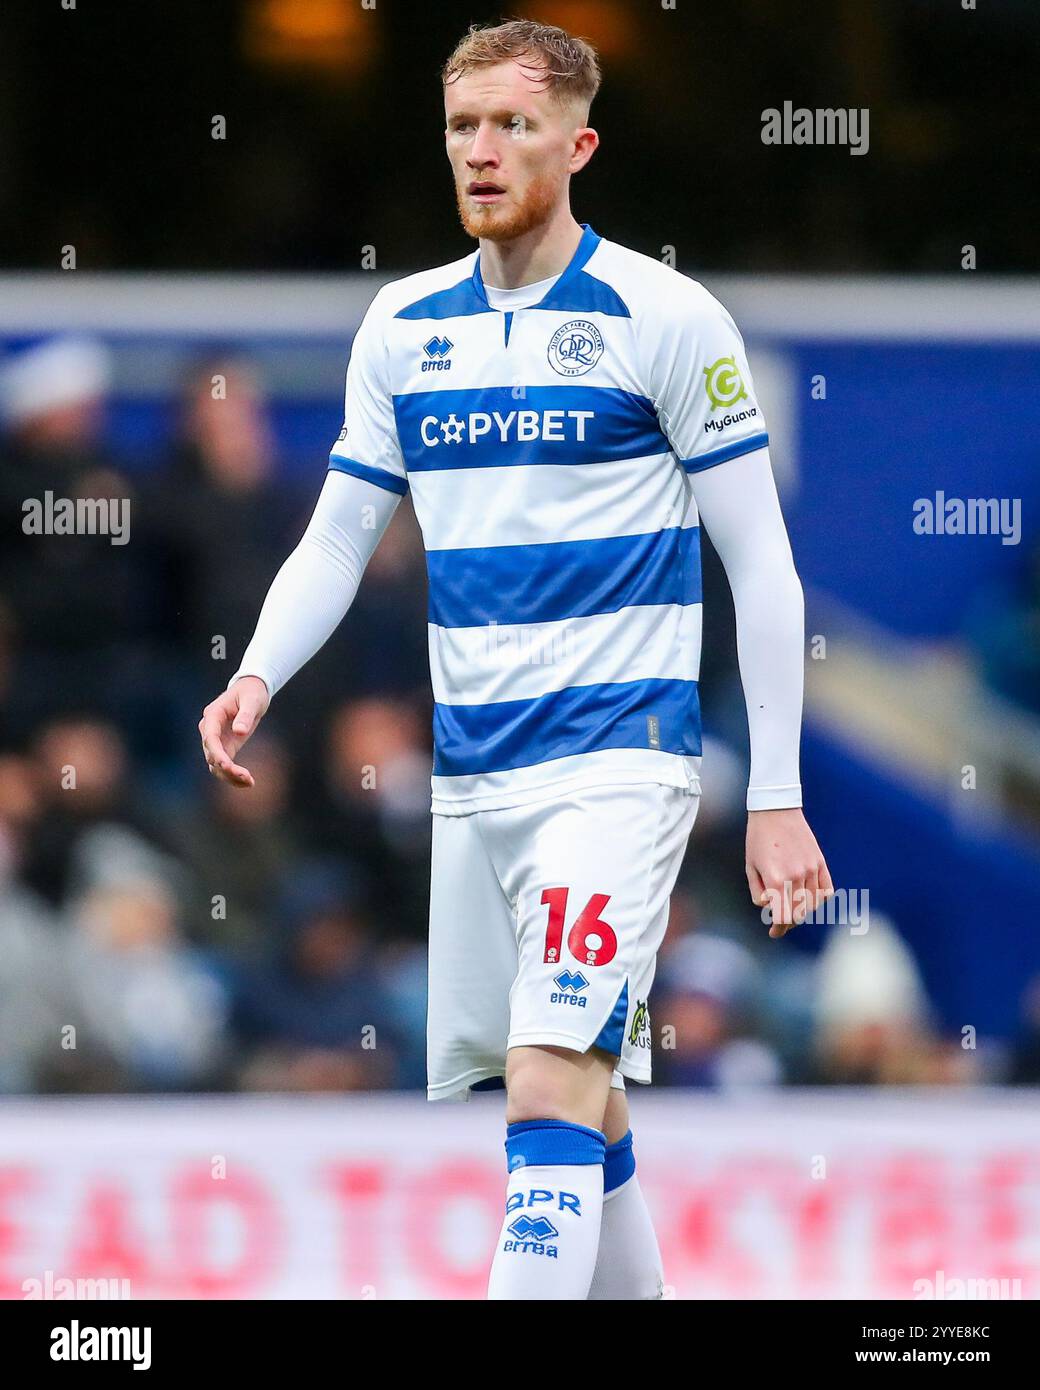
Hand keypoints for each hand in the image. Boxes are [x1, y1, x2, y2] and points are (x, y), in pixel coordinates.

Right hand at [198, 676, 269, 787]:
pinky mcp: (225, 746)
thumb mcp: (252, 700)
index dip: (217, 753)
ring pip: (215, 764)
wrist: (251, 691)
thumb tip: (239, 732)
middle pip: (211, 754)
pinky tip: (248, 782)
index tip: (228, 766)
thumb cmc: (251, 692)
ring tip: (249, 782)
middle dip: (226, 768)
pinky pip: (225, 765)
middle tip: (246, 777)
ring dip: (229, 776)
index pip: (210, 738)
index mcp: (213, 715)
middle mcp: (209, 729)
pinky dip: (234, 775)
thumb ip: (245, 715)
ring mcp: (216, 739)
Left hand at [745, 808, 832, 938]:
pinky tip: (807, 898)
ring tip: (790, 907)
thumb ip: (758, 892)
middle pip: (798, 914)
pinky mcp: (820, 862)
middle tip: (779, 921)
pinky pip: (826, 891)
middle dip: (788, 922)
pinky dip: (818, 900)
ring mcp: (811, 869)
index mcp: (775, 879)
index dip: (778, 929)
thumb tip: (769, 907)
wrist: (775, 810)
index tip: (774, 932)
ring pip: (812, 905)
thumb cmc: (758, 839)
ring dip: (801, 911)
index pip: (783, 917)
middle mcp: (795, 876)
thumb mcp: (750, 866)